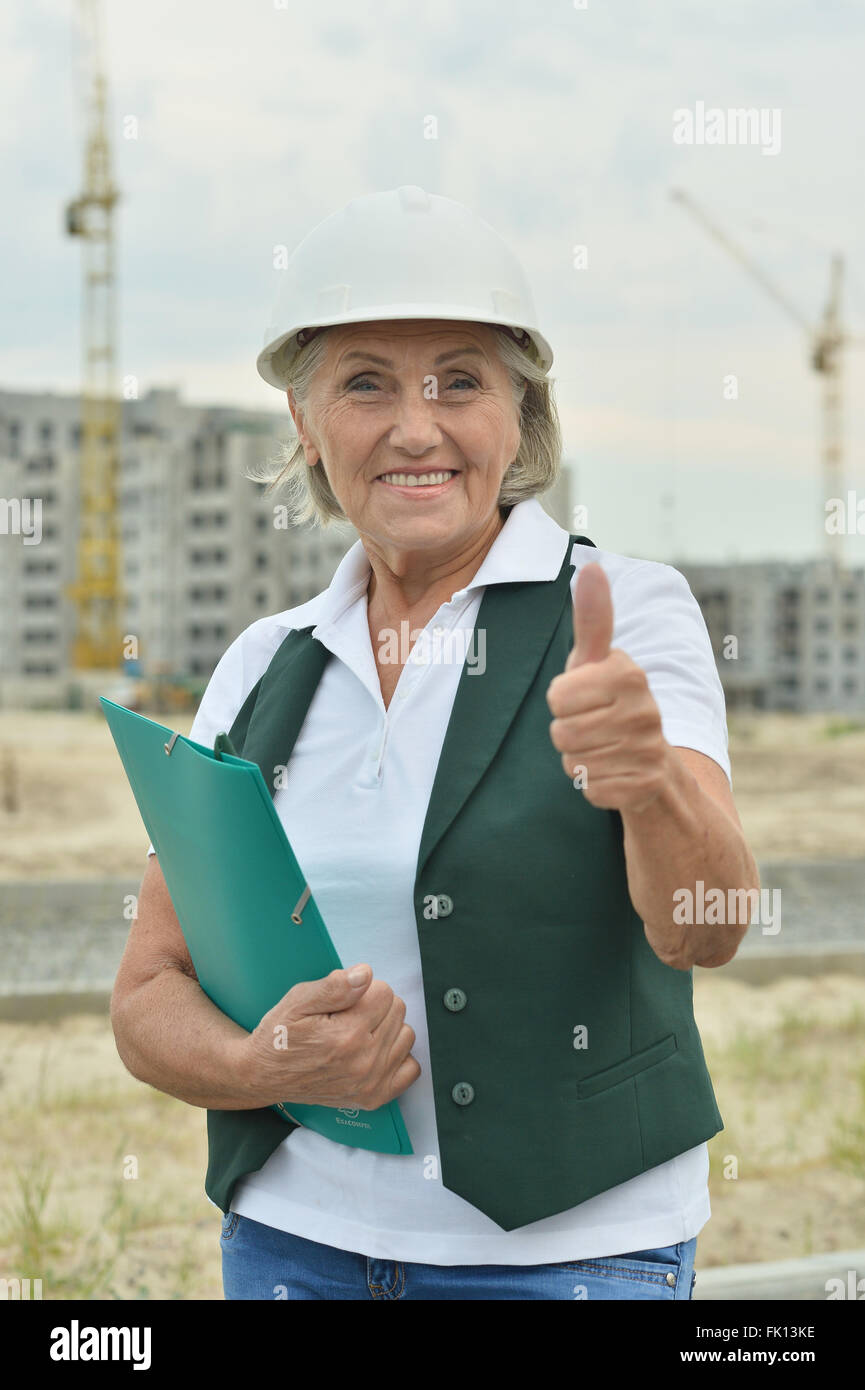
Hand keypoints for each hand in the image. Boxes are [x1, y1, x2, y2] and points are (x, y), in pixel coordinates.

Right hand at [242, 965, 420, 1110]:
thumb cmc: (280, 1037)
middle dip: (376, 1005)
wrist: (264, 1076)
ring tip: (359, 1033)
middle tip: (347, 1016)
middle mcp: (363, 1062)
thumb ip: (334, 986)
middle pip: (398, 1010)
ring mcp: (371, 1083)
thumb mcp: (297, 1001)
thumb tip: (365, 975)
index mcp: (346, 1035)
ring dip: (387, 1029)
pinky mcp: (374, 1098)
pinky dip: (397, 1056)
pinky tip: (374, 1051)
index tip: (345, 1000)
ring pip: (406, 1034)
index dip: (364, 989)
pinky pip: (411, 1068)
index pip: (384, 991)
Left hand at [545, 563, 669, 813]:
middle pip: (561, 733)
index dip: (562, 701)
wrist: (654, 764)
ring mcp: (649, 750)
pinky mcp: (645, 786)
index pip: (557, 696)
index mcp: (629, 674)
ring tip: (603, 750)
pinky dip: (594, 786)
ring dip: (580, 760)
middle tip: (593, 728)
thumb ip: (592, 619)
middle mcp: (645, 710)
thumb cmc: (610, 703)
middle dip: (567, 734)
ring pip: (574, 762)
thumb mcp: (597, 662)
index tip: (585, 698)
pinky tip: (614, 773)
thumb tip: (591, 567)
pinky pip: (590, 789)